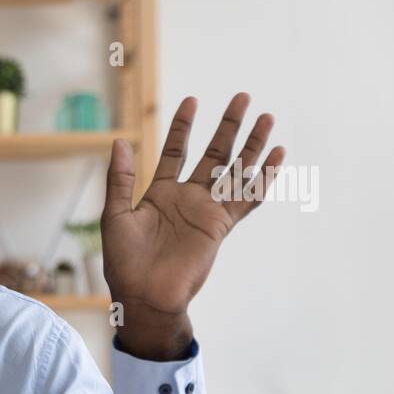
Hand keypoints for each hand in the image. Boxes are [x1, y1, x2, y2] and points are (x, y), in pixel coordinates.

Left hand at [102, 93, 285, 358]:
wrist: (145, 295)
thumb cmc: (124, 261)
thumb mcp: (116, 215)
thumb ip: (120, 179)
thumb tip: (118, 141)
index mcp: (159, 193)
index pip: (174, 152)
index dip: (183, 127)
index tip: (193, 101)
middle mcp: (187, 198)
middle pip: (213, 154)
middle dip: (228, 126)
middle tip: (242, 97)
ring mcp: (206, 211)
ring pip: (235, 170)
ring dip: (251, 145)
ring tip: (266, 118)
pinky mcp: (221, 226)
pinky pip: (247, 198)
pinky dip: (263, 177)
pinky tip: (277, 155)